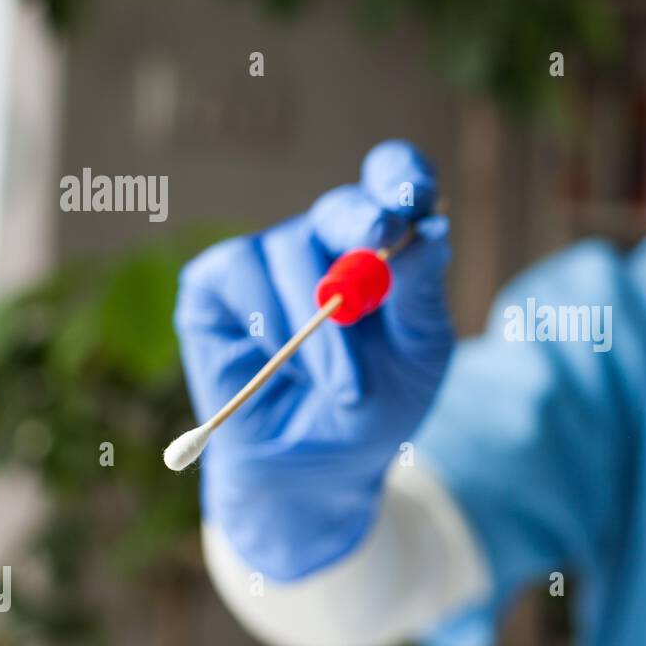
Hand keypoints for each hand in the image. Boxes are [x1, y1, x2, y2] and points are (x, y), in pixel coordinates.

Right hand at [173, 140, 453, 579]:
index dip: (400, 175)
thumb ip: (420, 291)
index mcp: (382, 245)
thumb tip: (430, 228)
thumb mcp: (418, 353)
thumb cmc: (376, 406)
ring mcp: (267, 258)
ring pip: (289, 250)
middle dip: (362, 223)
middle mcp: (323, 241)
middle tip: (380, 239)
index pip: (391, 182)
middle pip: (342, 207)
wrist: (319, 470)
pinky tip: (287, 369)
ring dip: (323, 324)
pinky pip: (238, 276)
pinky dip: (272, 326)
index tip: (412, 193)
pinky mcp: (214, 285)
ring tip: (345, 385)